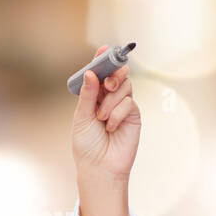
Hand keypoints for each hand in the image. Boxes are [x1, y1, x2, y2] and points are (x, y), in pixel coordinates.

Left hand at [71, 44, 140, 182]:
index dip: (101, 60)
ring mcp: (122, 106)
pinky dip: (117, 113)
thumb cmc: (86, 145)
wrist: (100, 167)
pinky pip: (129, 102)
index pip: (98, 74)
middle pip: (116, 74)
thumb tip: (91, 73)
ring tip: (102, 117)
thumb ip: (87, 95)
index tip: (103, 49)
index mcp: (93, 97)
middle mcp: (108, 98)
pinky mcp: (133, 115)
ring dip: (111, 100)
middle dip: (113, 74)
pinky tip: (110, 126)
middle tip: (108, 83)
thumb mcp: (81, 117)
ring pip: (124, 86)